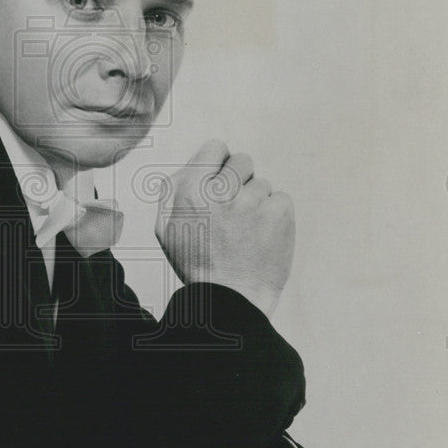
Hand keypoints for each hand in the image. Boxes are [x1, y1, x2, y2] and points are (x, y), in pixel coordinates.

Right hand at [154, 139, 294, 317]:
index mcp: (190, 191)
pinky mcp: (277, 213)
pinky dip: (275, 215)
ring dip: (257, 202)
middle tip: (235, 211)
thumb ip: (172, 190)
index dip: (219, 165)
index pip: (215, 148)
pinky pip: (280, 198)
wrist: (230, 299)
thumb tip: (193, 162)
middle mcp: (220, 192)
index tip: (221, 182)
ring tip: (246, 232)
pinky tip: (262, 236)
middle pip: (242, 161)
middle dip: (240, 181)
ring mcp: (251, 202)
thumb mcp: (167, 228)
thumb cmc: (197, 263)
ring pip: (262, 183)